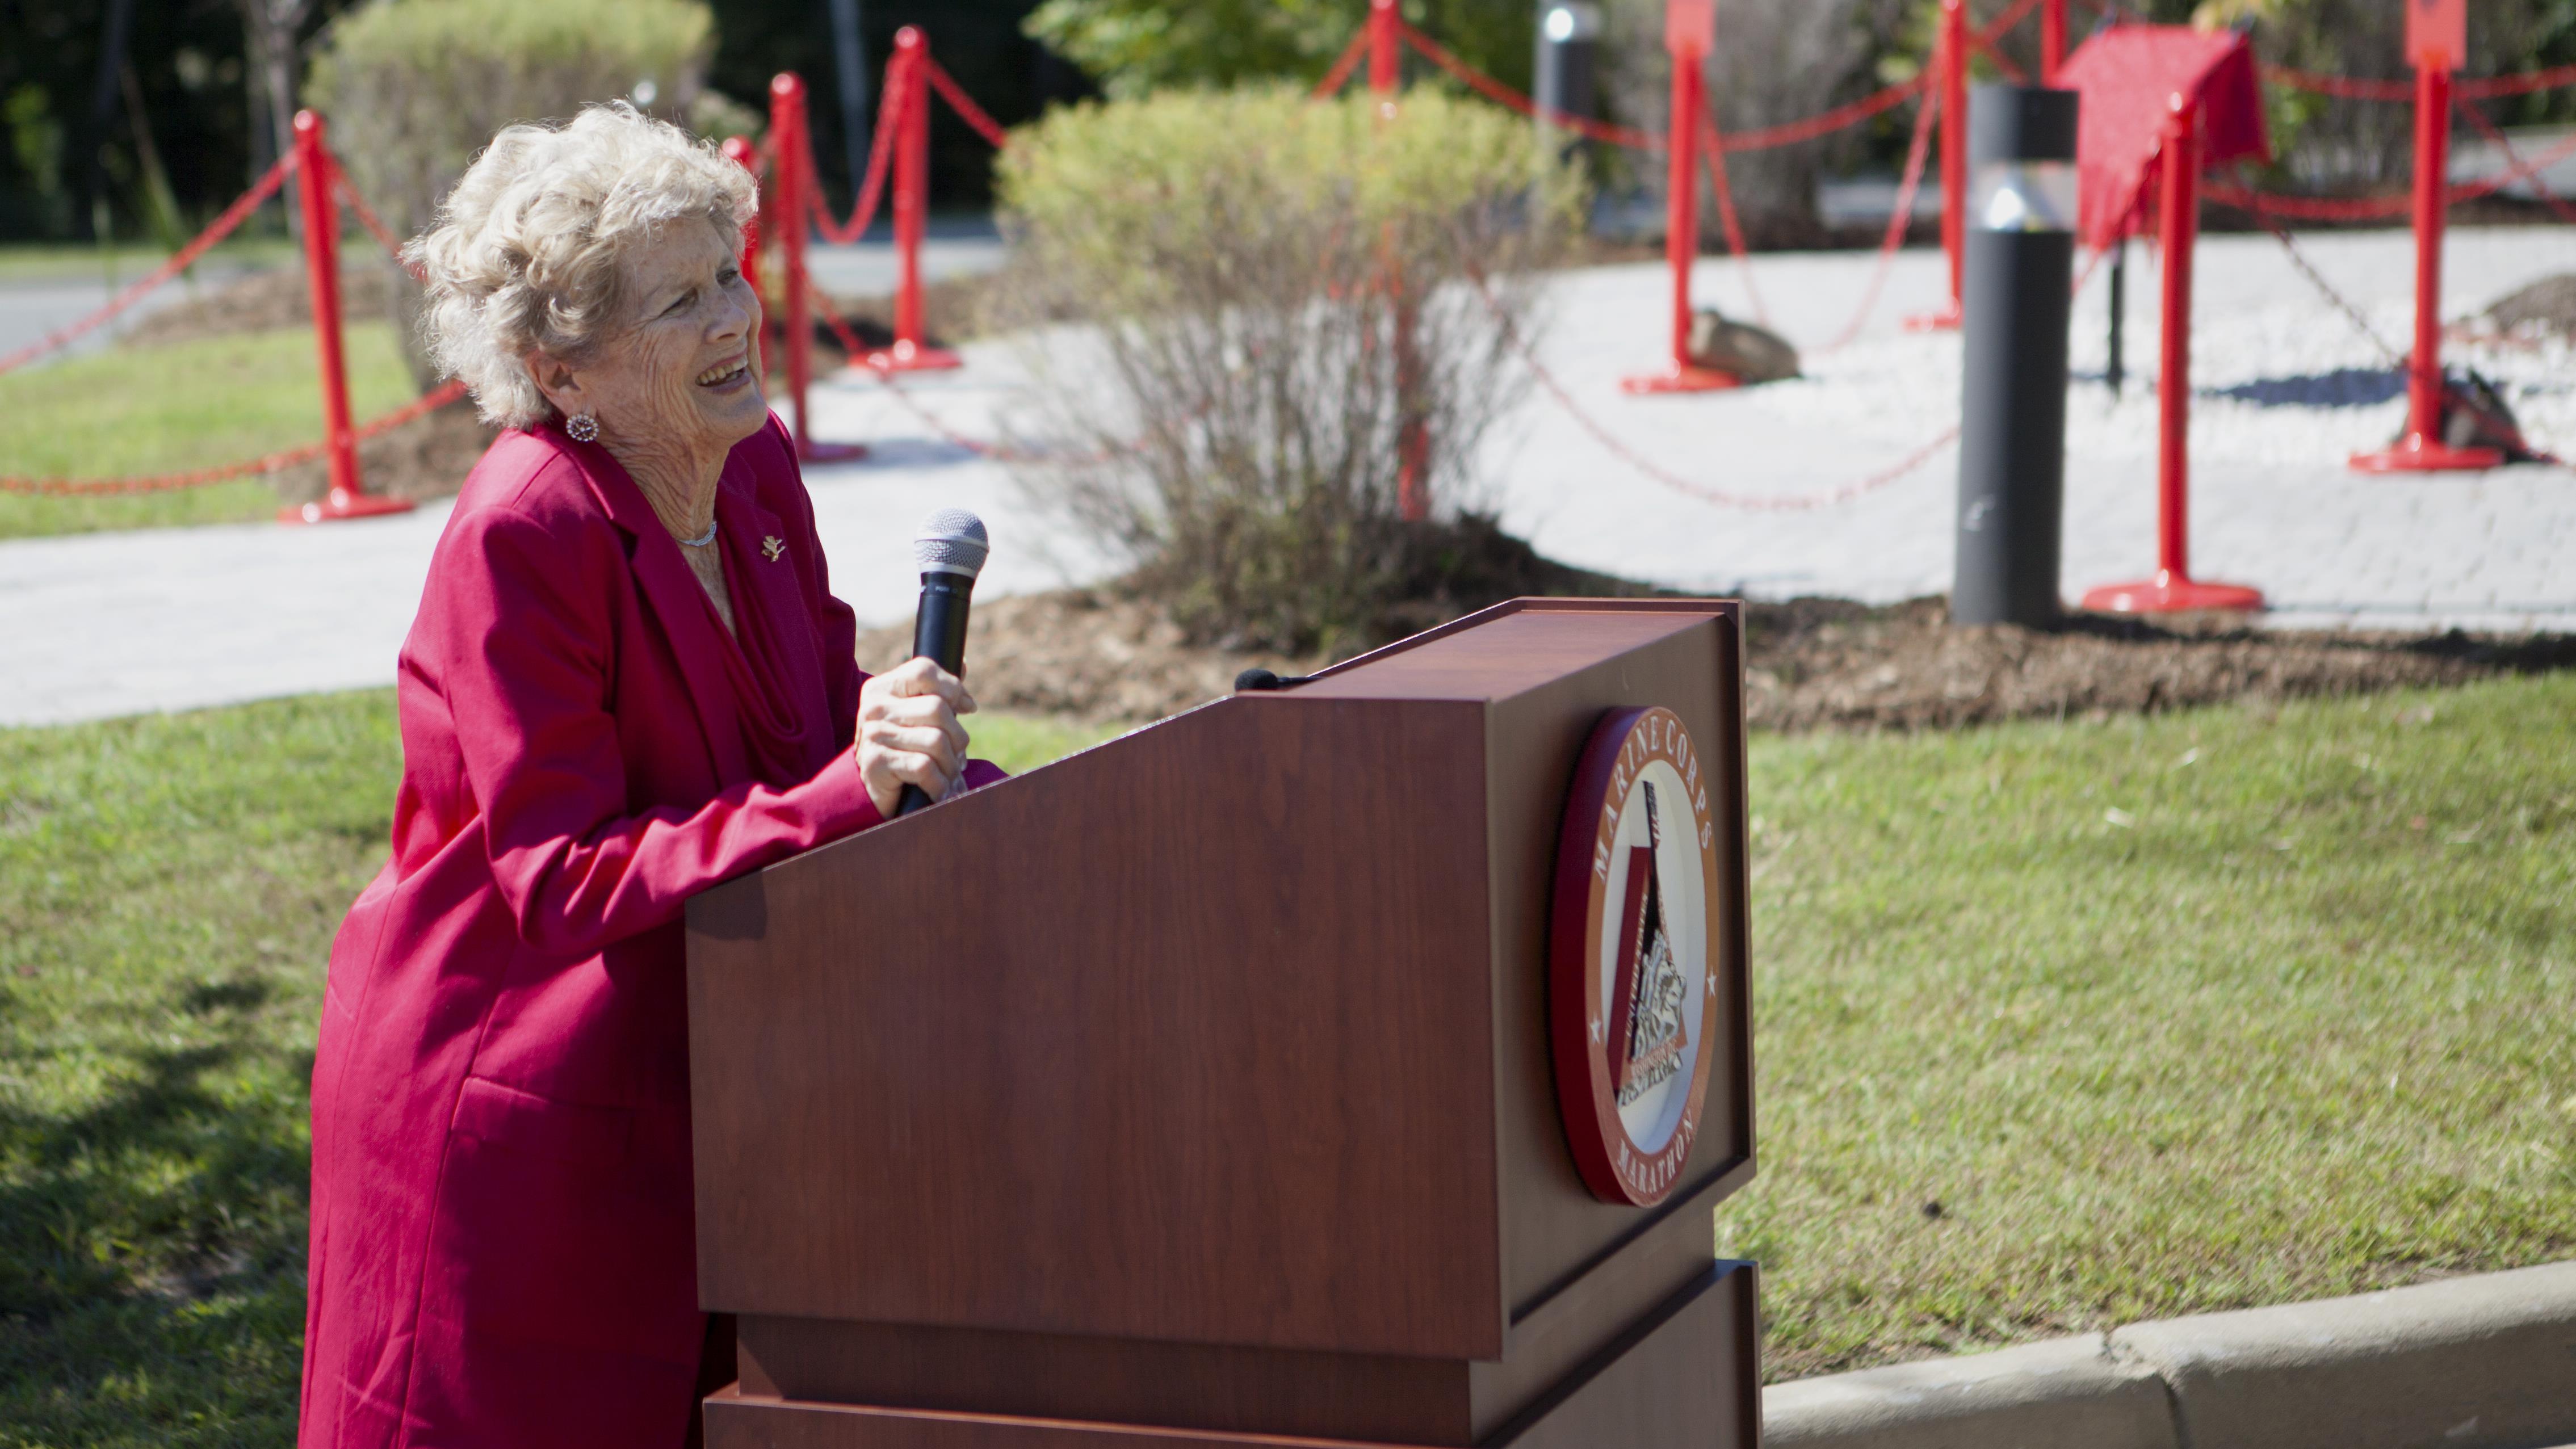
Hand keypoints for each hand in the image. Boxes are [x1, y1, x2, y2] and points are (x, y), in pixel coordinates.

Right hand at [856, 658, 975, 819]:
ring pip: (936, 740)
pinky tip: (942, 791)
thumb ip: (935, 690)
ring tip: (952, 776)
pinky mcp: (876, 763)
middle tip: (959, 756)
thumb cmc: (901, 749)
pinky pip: (924, 767)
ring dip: (952, 765)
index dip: (954, 688)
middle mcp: (874, 706)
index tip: (968, 708)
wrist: (870, 791)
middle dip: (958, 737)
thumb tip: (965, 664)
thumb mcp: (914, 715)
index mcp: (882, 687)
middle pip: (937, 708)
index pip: (924, 671)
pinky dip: (940, 783)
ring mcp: (873, 733)